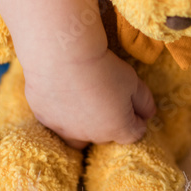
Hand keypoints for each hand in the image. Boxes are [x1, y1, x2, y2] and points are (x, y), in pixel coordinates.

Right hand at [22, 49, 156, 150]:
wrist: (62, 55)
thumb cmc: (103, 68)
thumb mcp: (133, 81)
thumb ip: (144, 102)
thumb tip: (148, 114)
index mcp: (116, 129)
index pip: (134, 133)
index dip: (137, 118)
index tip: (134, 103)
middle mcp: (90, 136)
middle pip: (105, 135)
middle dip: (110, 121)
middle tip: (107, 95)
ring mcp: (64, 128)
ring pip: (76, 134)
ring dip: (83, 123)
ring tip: (83, 100)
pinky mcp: (43, 117)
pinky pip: (54, 119)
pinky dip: (60, 110)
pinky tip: (61, 91)